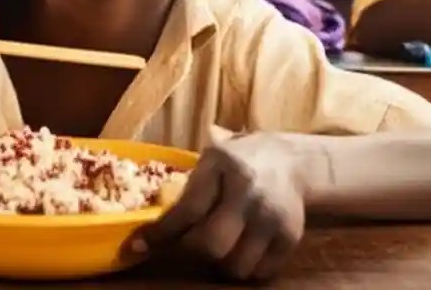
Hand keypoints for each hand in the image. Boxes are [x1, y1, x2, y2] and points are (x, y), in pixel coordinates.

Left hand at [129, 128, 305, 281]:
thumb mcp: (212, 158)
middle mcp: (249, 192)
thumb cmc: (239, 161)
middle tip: (186, 246)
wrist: (291, 162)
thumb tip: (148, 223)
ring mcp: (272, 216)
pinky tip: (239, 251)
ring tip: (216, 249)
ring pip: (235, 265)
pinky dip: (244, 269)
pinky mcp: (290, 236)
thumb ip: (188, 187)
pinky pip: (260, 272)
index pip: (188, 209)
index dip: (162, 233)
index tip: (140, 245)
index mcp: (223, 165)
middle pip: (211, 244)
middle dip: (190, 252)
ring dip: (219, 265)